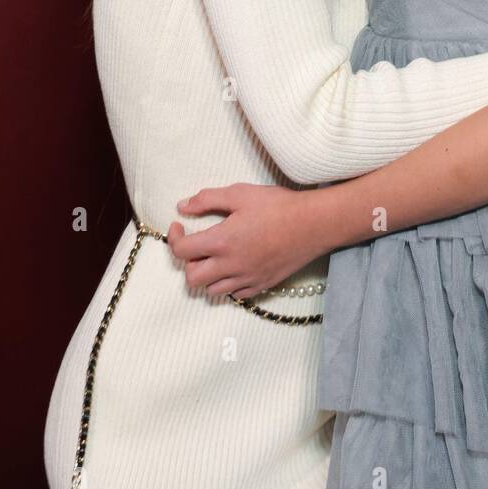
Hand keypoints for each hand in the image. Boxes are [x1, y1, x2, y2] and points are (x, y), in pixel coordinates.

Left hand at [168, 184, 323, 299]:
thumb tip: (182, 206)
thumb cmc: (278, 206)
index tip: (180, 226)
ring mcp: (247, 279)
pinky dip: (228, 284)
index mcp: (222, 242)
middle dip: (188, 262)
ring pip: (211, 290)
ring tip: (215, 257)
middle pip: (192, 278)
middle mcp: (231, 266)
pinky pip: (235, 294)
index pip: (181, 251)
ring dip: (207, 275)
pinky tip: (234, 267)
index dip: (173, 238)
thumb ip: (207, 199)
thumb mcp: (240, 194)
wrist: (314, 224)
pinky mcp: (262, 285)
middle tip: (197, 245)